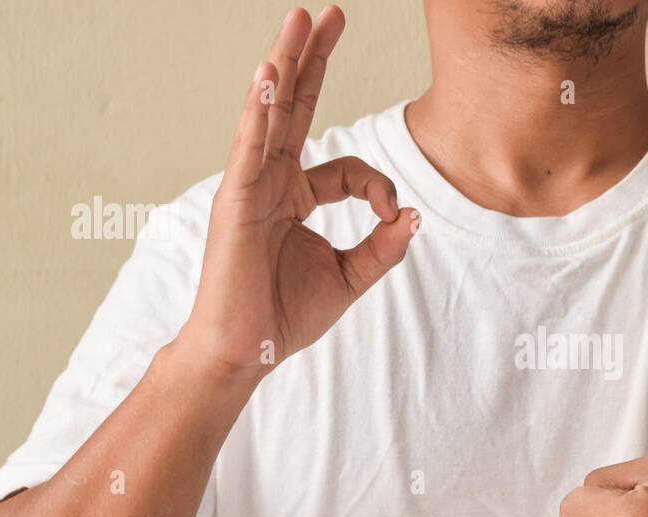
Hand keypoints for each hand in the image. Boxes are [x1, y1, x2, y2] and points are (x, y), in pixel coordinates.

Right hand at [178, 5, 416, 378]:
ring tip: (298, 21)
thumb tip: (412, 215)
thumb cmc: (284, 316)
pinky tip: (270, 74)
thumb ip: (382, 246)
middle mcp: (270, 183)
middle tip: (326, 15)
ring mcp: (249, 187)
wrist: (247, 352)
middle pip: (295, 109)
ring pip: (270, 114)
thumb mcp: (349, 277)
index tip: (393, 215)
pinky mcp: (235, 201)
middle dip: (312, 61)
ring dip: (285, 64)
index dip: (379, 187)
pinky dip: (260, 110)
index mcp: (295, 198)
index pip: (348, 170)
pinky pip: (250, 147)